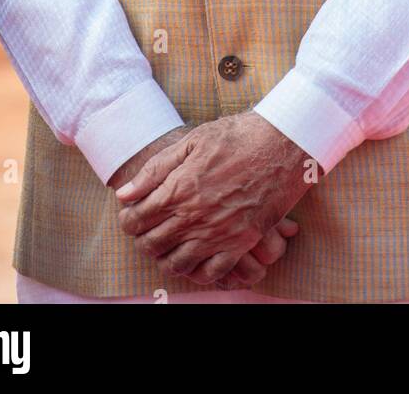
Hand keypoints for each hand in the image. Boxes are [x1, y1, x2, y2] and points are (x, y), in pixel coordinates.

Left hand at [115, 111, 317, 286]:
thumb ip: (156, 169)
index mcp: (178, 189)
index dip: (128, 220)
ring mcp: (217, 233)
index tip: (131, 216)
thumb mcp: (192, 141)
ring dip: (167, 258)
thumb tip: (125, 193)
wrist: (283, 143)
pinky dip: (199, 271)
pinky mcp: (240, 243)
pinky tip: (197, 258)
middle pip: (153, 244)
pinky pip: (212, 272)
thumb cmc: (237, 136)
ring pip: (178, 264)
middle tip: (147, 231)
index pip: (137, 219)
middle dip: (143, 239)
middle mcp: (194, 217)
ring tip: (169, 246)